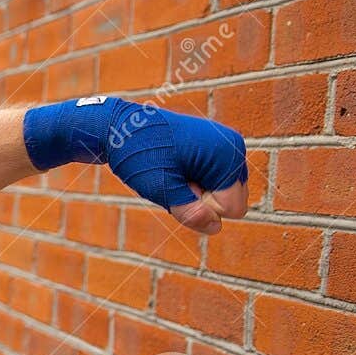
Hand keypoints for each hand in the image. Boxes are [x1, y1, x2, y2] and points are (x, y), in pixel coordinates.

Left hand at [22, 96, 248, 234]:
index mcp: (227, 155)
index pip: (233, 208)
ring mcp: (225, 146)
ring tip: (172, 171)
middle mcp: (233, 147)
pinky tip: (175, 167)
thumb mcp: (161, 188)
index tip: (179, 184)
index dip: (203, 206)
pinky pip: (213, 181)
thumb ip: (189, 211)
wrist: (121, 125)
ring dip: (197, 192)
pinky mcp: (215, 148)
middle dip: (203, 199)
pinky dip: (195, 181)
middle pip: (231, 200)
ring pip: (222, 192)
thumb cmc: (139, 154)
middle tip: (173, 178)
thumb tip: (216, 228)